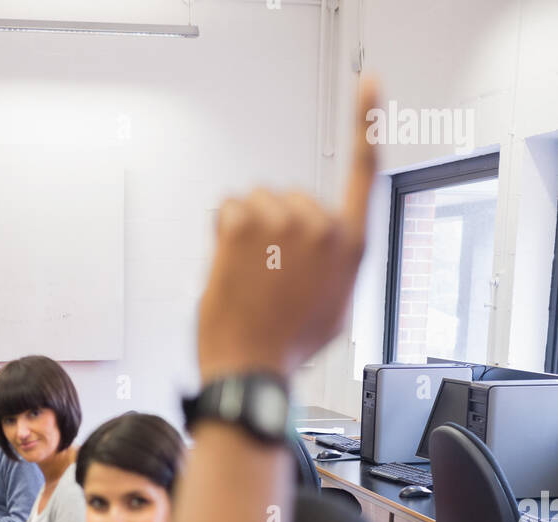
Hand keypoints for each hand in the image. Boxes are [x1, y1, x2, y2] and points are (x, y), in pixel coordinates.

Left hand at [197, 77, 378, 384]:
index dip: (365, 125)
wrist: (252, 369)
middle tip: (267, 278)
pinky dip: (221, 233)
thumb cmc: (287, 347)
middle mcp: (323, 227)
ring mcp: (284, 222)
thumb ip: (334, 267)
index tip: (367, 86)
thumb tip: (322, 253)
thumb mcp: (334, 311)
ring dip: (246, 232)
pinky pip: (227, 208)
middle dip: (275, 228)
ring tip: (249, 278)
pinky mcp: (246, 223)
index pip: (363, 174)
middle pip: (291, 197)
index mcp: (350, 247)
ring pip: (256, 201)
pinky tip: (229, 268)